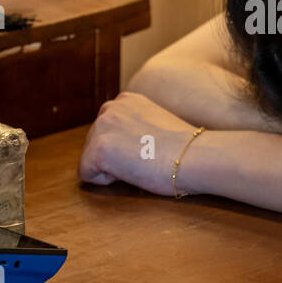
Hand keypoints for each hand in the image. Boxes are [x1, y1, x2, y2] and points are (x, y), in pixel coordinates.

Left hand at [79, 91, 200, 195]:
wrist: (194, 156)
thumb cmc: (184, 149)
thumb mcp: (155, 124)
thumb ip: (134, 127)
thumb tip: (122, 146)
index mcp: (125, 100)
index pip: (107, 131)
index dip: (124, 148)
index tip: (148, 150)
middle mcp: (109, 108)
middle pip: (94, 144)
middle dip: (114, 158)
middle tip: (145, 159)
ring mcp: (101, 128)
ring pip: (90, 160)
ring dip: (111, 169)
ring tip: (140, 163)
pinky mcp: (97, 150)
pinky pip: (87, 175)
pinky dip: (106, 181)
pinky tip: (132, 172)